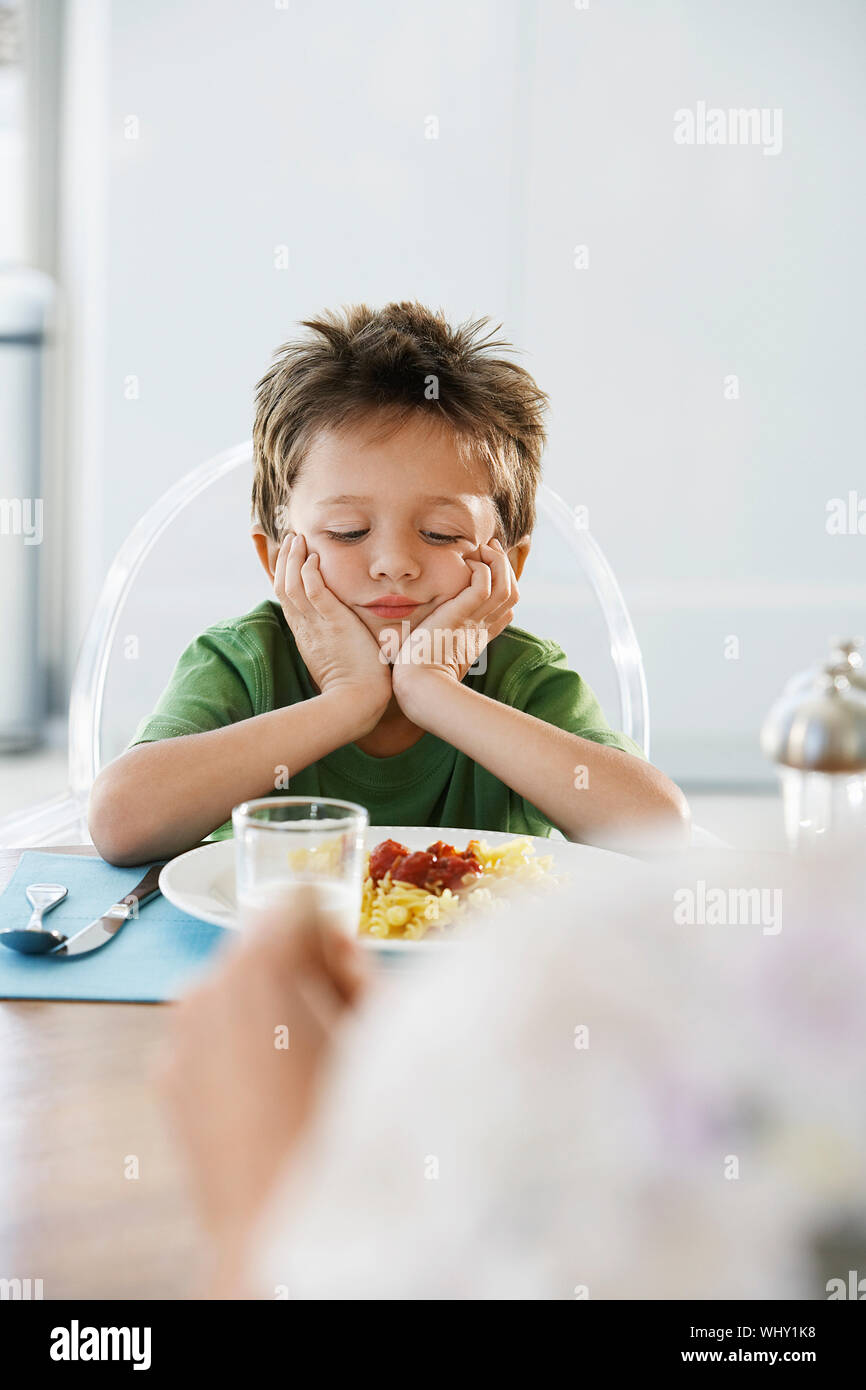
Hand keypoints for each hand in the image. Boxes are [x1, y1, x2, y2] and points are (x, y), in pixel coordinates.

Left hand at [152, 885, 370, 1284]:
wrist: (283, 1228)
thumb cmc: (346, 1127)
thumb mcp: (379, 1031)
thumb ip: (359, 969)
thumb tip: (336, 944)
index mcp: (262, 966)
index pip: (296, 901)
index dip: (331, 932)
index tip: (349, 972)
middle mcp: (206, 986)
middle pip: (260, 944)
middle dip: (298, 969)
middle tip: (337, 1025)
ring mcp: (178, 1033)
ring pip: (231, 989)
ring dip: (266, 1007)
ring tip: (304, 1068)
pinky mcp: (167, 1075)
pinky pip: (208, 1035)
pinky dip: (235, 1048)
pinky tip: (269, 1097)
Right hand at [273, 530, 391, 719]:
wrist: (357, 702)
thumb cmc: (355, 686)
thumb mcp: (338, 659)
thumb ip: (336, 643)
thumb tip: (346, 636)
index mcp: (305, 636)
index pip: (288, 600)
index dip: (285, 576)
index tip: (290, 558)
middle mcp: (305, 629)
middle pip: (283, 588)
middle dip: (284, 561)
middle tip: (291, 539)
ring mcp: (316, 626)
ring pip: (293, 585)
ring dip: (293, 559)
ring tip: (298, 539)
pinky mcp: (334, 624)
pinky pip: (314, 592)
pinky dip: (310, 572)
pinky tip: (313, 557)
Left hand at [390, 539, 517, 699]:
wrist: (417, 687)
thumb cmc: (415, 677)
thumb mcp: (427, 655)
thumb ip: (428, 640)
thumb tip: (409, 634)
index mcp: (475, 639)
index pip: (504, 612)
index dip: (504, 590)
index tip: (489, 571)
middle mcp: (480, 629)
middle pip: (511, 595)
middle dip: (505, 568)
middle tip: (490, 549)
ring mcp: (474, 622)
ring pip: (505, 587)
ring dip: (497, 562)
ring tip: (483, 548)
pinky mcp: (462, 615)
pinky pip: (484, 585)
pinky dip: (481, 569)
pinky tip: (467, 563)